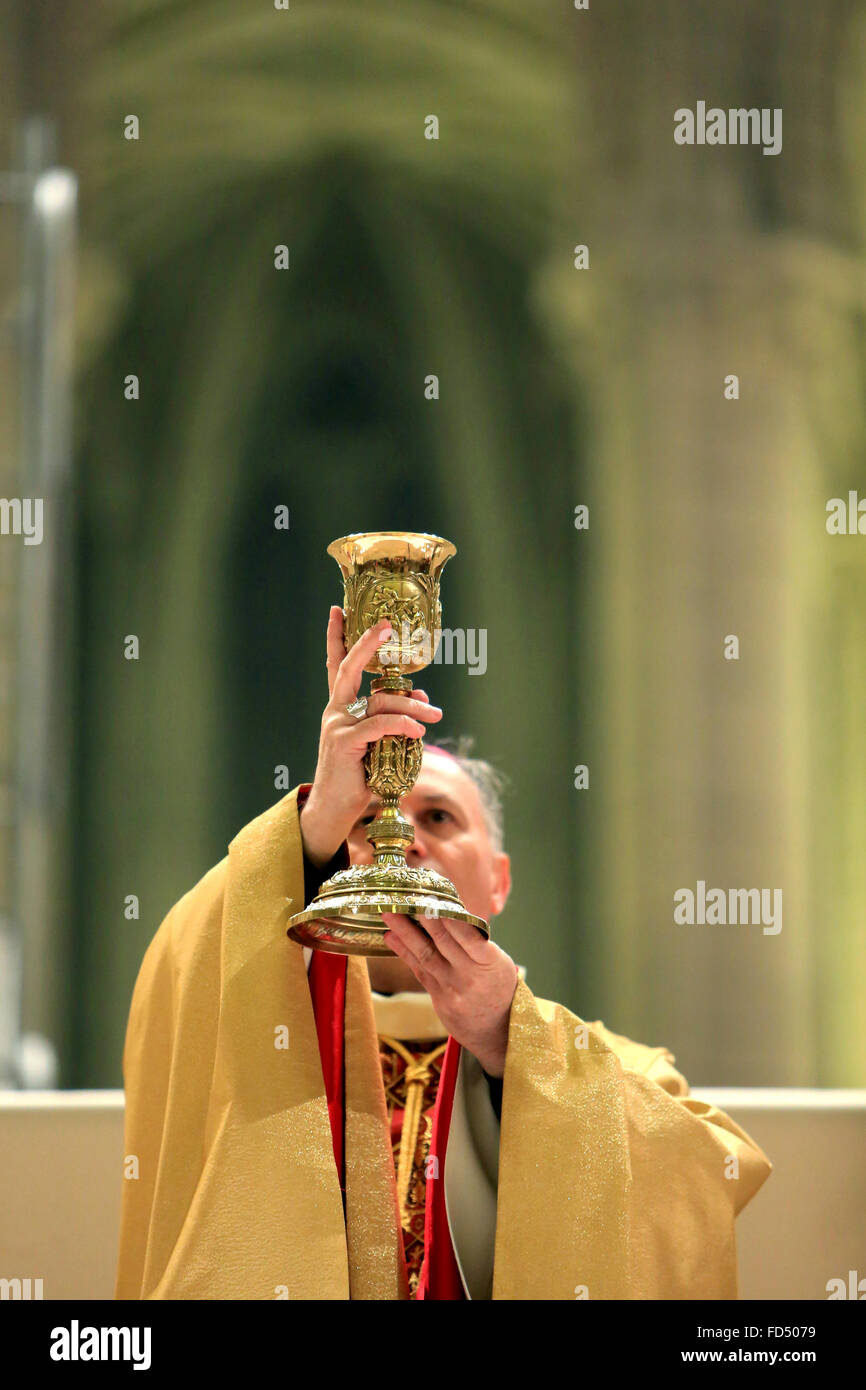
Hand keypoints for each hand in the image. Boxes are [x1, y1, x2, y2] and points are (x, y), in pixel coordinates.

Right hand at [299, 606, 443, 865]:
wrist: (335, 810)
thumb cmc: (359, 777)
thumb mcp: (380, 743)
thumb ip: (395, 719)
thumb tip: (424, 700)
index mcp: (340, 708)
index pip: (336, 665)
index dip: (336, 637)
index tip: (337, 609)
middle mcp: (335, 711)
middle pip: (350, 667)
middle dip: (367, 643)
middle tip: (387, 626)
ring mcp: (337, 726)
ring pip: (380, 702)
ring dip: (412, 706)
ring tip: (434, 716)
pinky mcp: (345, 743)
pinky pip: (379, 726)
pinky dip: (401, 725)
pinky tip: (416, 731)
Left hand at [383, 912, 518, 1077]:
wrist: (498, 1029)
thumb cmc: (498, 986)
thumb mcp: (499, 962)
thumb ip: (476, 941)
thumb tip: (448, 912)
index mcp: (490, 962)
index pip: (470, 938)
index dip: (452, 922)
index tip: (436, 903)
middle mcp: (470, 976)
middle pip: (443, 944)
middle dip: (423, 920)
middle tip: (406, 901)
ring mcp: (452, 989)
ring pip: (426, 956)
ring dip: (405, 934)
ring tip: (389, 915)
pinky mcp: (439, 999)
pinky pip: (420, 971)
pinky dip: (405, 953)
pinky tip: (391, 938)